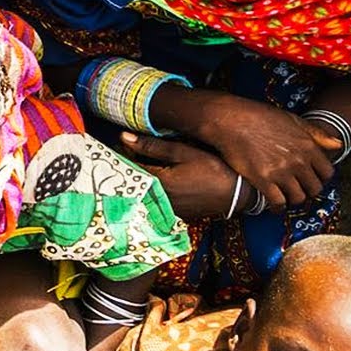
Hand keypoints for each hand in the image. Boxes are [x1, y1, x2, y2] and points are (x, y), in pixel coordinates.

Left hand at [119, 132, 244, 218]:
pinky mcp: (174, 213)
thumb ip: (152, 146)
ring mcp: (166, 209)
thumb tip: (124, 137)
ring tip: (133, 163)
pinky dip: (148, 188)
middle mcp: (159, 200)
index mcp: (159, 183)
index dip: (118, 154)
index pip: (128, 167)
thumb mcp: (184, 152)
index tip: (112, 145)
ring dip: (136, 178)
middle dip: (125, 166)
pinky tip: (151, 178)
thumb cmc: (215, 170)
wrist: (238, 195)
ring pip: (142, 191)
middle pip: (133, 181)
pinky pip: (153, 199)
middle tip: (119, 152)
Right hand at [190, 93, 339, 208]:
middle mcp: (298, 161)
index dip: (320, 178)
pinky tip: (273, 205)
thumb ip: (316, 134)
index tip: (310, 179)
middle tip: (297, 190)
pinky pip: (278, 202)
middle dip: (307, 191)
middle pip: (314, 189)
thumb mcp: (292, 119)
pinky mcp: (263, 180)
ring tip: (285, 197)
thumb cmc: (259, 116)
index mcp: (308, 146)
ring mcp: (281, 172)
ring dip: (292, 200)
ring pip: (298, 198)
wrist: (230, 120)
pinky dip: (277, 207)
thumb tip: (338, 144)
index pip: (327, 173)